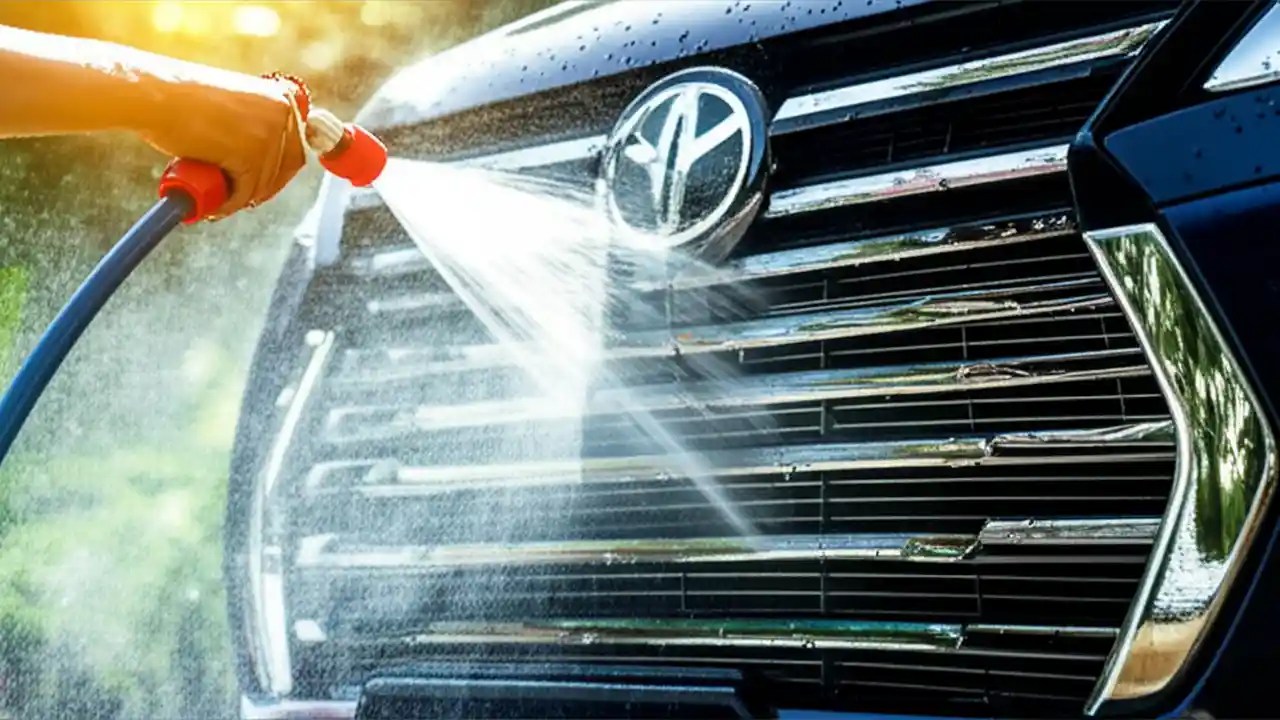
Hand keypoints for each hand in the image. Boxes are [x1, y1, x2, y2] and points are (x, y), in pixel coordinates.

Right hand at [137, 72, 306, 219]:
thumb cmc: (180, 99)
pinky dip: (230, 204)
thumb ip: (250, 121)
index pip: (295, 146)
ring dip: (242, 198)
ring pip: (265, 183)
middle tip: (239, 197)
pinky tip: (213, 206)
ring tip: (216, 199)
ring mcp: (270, 135)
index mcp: (280, 97)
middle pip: (288, 167)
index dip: (278, 170)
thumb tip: (260, 155)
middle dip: (265, 187)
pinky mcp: (252, 156)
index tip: (260, 183)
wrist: (153, 96)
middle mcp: (283, 113)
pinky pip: (246, 192)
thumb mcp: (231, 104)